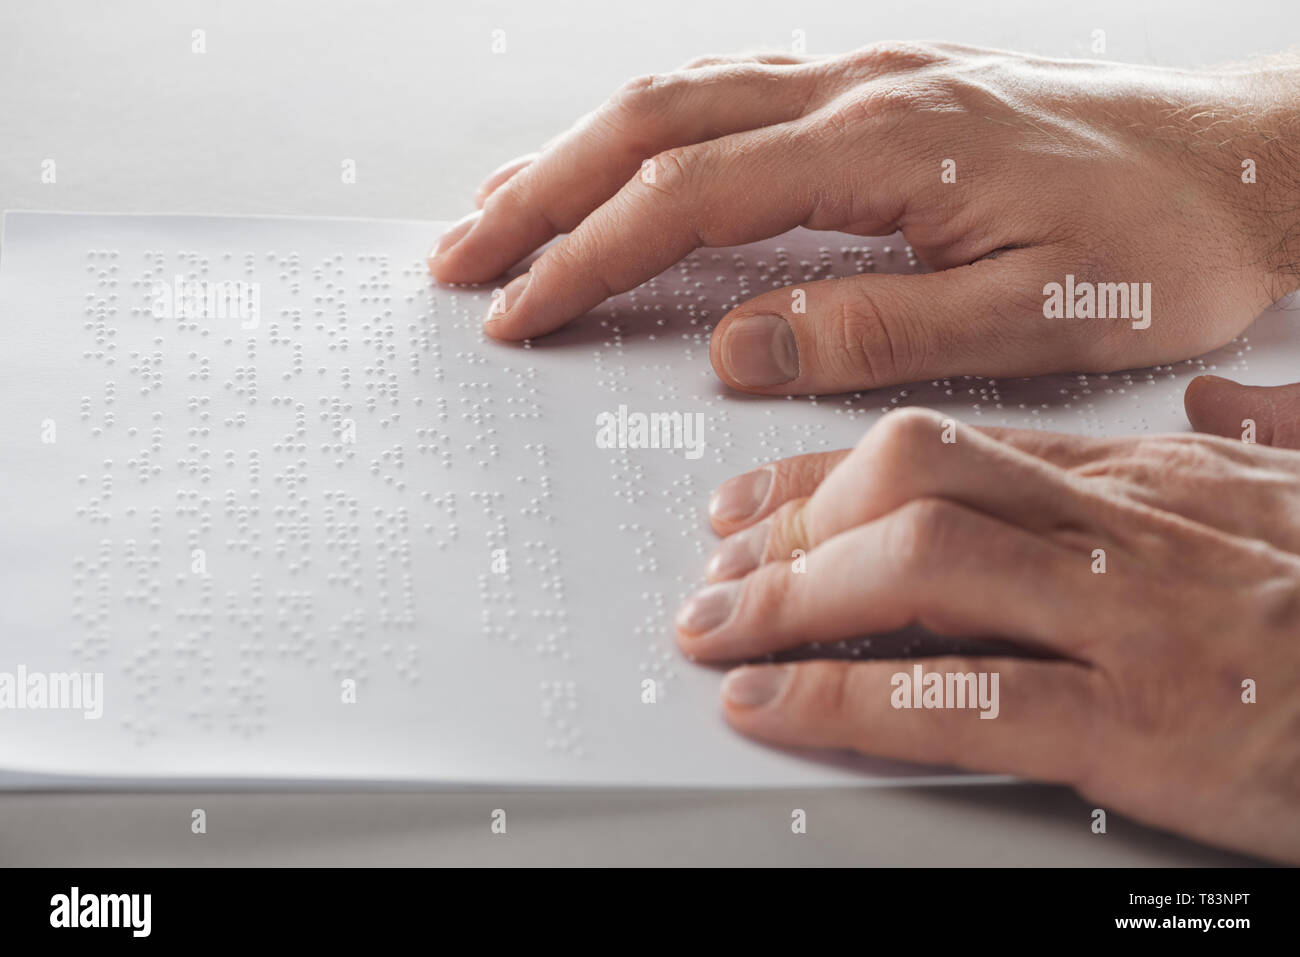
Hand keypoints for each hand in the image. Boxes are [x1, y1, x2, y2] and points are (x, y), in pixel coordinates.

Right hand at [429, 44, 1299, 394]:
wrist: (1240, 163)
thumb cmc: (1156, 243)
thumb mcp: (1028, 316)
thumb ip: (872, 331)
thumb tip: (733, 346)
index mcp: (884, 148)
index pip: (687, 200)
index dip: (586, 259)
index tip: (516, 313)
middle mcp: (858, 91)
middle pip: (653, 124)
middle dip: (541, 196)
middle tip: (461, 258)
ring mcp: (864, 76)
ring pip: (682, 93)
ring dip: (578, 151)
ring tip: (505, 210)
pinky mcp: (879, 87)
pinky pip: (733, 89)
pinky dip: (651, 129)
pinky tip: (620, 157)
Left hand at [674, 374, 1299, 861]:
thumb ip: (1253, 448)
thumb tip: (1214, 410)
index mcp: (1151, 482)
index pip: (951, 447)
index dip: (829, 470)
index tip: (755, 496)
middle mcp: (1126, 532)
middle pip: (915, 480)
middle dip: (795, 521)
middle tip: (717, 563)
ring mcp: (1132, 622)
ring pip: (920, 566)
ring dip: (793, 598)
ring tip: (716, 628)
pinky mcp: (1145, 725)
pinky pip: (961, 697)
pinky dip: (845, 700)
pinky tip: (774, 707)